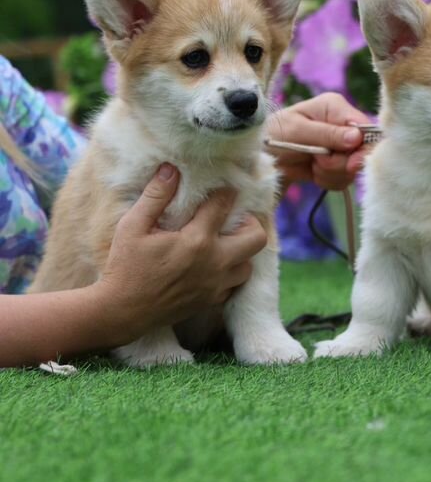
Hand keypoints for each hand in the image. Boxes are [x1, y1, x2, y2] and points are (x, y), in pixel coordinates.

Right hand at [95, 164, 267, 334]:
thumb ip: (155, 196)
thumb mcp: (133, 226)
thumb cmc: (125, 266)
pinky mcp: (212, 301)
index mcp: (196, 240)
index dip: (224, 192)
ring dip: (241, 251)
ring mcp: (216, 284)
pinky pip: (234, 284)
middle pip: (256, 237)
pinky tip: (213, 266)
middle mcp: (215, 262)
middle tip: (231, 220)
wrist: (121, 312)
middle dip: (249, 223)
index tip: (220, 189)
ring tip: (223, 243)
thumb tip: (171, 169)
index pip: (223, 205)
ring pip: (248, 264)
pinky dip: (230, 273)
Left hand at [266, 92, 370, 189]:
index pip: (365, 127)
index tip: (350, 163)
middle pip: (363, 151)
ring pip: (353, 168)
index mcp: (336, 107)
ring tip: (312, 164)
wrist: (261, 157)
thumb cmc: (273, 134)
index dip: (362, 148)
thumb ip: (328, 134)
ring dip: (332, 172)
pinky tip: (314, 172)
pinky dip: (328, 180)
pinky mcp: (338, 163)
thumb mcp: (298, 131)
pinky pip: (344, 179)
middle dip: (340, 163)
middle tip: (318, 161)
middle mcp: (343, 124)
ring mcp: (342, 145)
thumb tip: (357, 137)